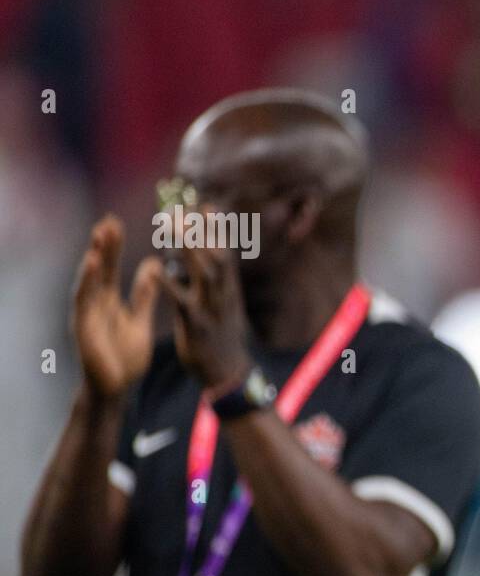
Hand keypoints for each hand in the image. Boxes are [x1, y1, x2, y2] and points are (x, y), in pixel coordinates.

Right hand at [71, 214, 162, 398]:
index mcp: (108, 300)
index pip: (111, 267)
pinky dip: (87, 281)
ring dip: (94, 255)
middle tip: (109, 218)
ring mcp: (87, 314)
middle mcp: (95, 303)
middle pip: (100, 268)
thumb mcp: (139, 319)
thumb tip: (153, 263)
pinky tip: (92, 263)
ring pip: (90, 280)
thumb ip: (144, 293)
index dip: (114, 245)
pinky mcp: (83, 327)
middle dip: (104, 244)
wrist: (115, 390)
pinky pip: (84, 300)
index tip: (118, 221)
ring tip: (100, 232)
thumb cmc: (124, 357)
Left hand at [158, 207, 252, 390]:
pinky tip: (154, 271)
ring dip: (189, 249)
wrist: (226, 371)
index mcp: (229, 288)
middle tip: (184, 209)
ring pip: (203, 273)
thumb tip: (209, 254)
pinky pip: (182, 302)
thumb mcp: (224, 303)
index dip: (218, 228)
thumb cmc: (219, 335)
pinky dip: (170, 285)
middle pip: (215, 255)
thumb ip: (216, 279)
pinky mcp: (197, 325)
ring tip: (173, 228)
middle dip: (202, 231)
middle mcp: (223, 294)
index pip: (226, 251)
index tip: (206, 205)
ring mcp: (212, 309)